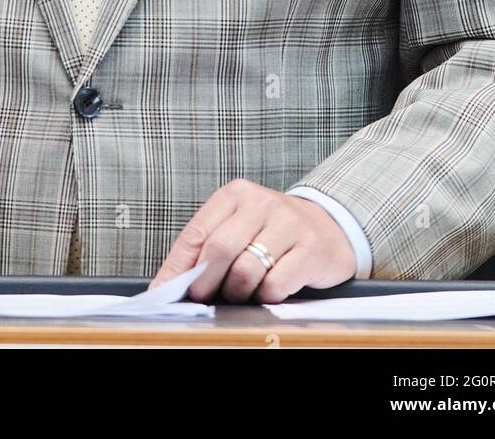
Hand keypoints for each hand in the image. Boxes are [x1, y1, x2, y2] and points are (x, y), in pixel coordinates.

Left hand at [150, 178, 356, 302]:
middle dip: (205, 282)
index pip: (196, 232)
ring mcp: (288, 223)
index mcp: (236, 194)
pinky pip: (275, 284)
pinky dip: (265, 297)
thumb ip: (205, 249)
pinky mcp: (310, 249)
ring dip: (237, 293)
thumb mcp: (238, 229)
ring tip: (240, 295)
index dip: (178, 267)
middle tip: (204, 299)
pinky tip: (268, 292)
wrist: (329, 228)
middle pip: (219, 249)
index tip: (166, 292)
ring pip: (246, 270)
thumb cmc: (273, 233)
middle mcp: (261, 202)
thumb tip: (166, 285)